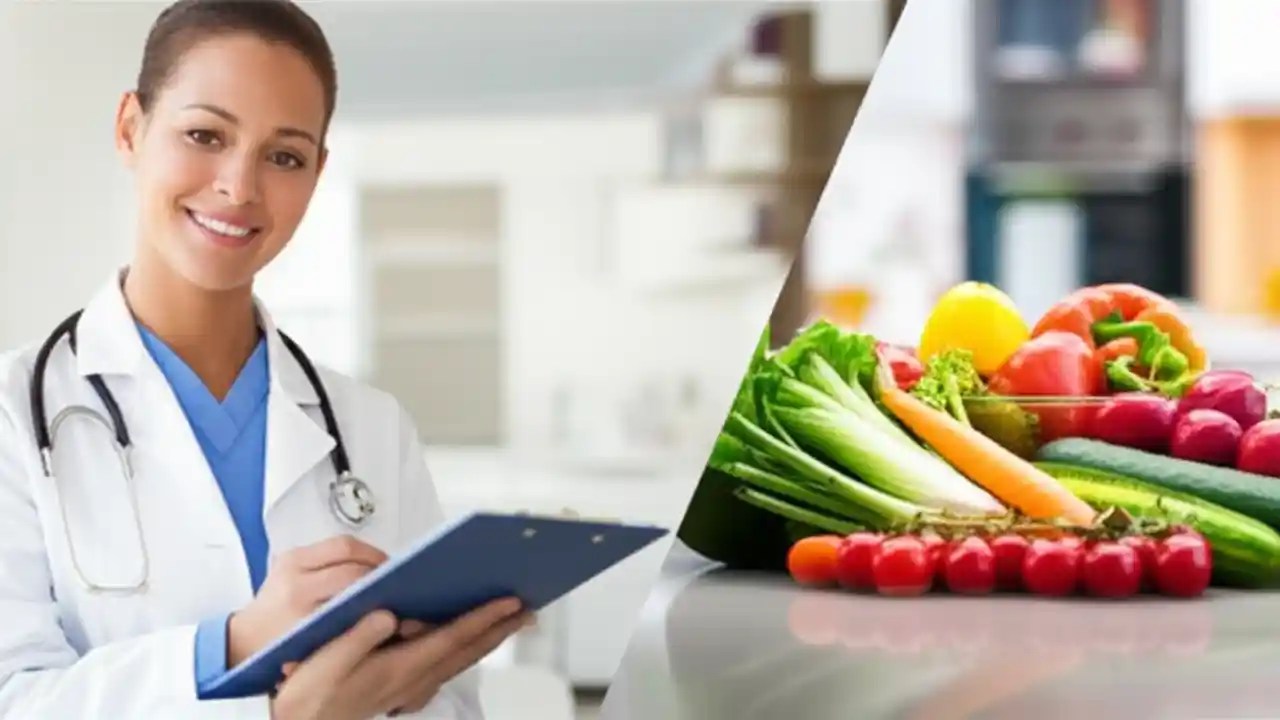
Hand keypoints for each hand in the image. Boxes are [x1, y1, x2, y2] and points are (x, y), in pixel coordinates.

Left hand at [228, 535, 388, 666]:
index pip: (349, 578)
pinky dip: (356, 553)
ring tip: (387, 571)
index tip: (398, 594)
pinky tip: (368, 567)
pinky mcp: (291, 554)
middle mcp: (293, 574)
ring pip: (344, 544)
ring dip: (370, 554)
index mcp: (299, 601)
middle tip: (398, 580)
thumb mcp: (317, 648)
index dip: (379, 582)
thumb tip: (390, 617)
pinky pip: (333, 545)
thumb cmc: (281, 652)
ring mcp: (290, 560)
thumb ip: (350, 630)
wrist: (244, 641)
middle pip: (349, 554)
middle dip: (378, 565)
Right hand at [270, 597, 531, 719]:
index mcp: (398, 669)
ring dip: (489, 639)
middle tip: (529, 607)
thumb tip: (388, 616)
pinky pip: (449, 665)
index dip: (483, 618)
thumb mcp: (323, 664)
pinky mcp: (405, 690)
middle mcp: (412, 681)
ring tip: (512, 618)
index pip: (452, 638)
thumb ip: (356, 639)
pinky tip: (472, 638)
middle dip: (500, 628)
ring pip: (462, 660)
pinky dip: (469, 649)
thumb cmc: (307, 695)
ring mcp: (411, 689)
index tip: (510, 602)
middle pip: (467, 651)